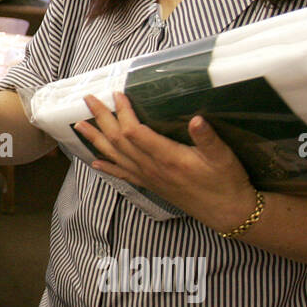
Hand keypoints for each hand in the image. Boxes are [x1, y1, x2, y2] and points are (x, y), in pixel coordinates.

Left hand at [75, 92, 256, 229]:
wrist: (227, 212)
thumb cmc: (226, 182)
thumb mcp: (223, 157)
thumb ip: (208, 138)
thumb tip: (197, 119)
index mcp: (167, 157)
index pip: (135, 131)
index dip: (123, 112)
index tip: (118, 94)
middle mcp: (152, 168)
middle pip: (118, 140)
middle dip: (102, 118)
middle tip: (88, 100)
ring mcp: (149, 178)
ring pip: (115, 156)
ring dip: (96, 139)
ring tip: (79, 125)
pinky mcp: (151, 185)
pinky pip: (123, 175)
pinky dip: (107, 167)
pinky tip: (94, 162)